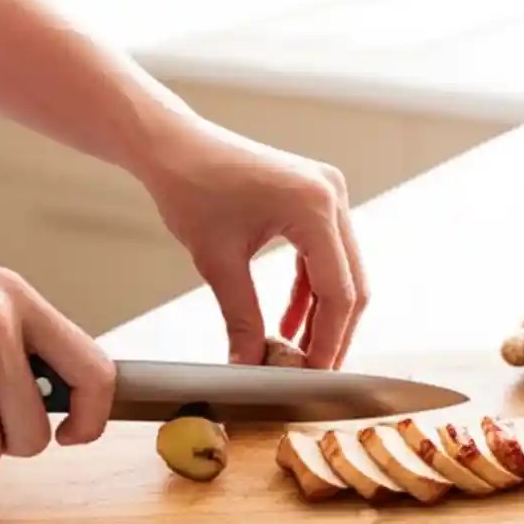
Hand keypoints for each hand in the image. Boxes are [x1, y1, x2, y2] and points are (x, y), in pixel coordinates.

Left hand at [136, 118, 367, 369]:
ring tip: (298, 353)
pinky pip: (323, 254)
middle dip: (332, 332)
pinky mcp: (315, 197)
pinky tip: (288, 322)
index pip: (339, 291)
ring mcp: (327, 193)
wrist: (173, 145)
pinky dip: (309, 289)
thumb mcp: (218, 263)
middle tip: (312, 374)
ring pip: (341, 270)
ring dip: (322, 314)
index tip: (314, 378)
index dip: (329, 341)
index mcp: (315, 207)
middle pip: (351, 282)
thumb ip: (242, 319)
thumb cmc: (190, 189)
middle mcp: (332, 195)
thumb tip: (249, 368)